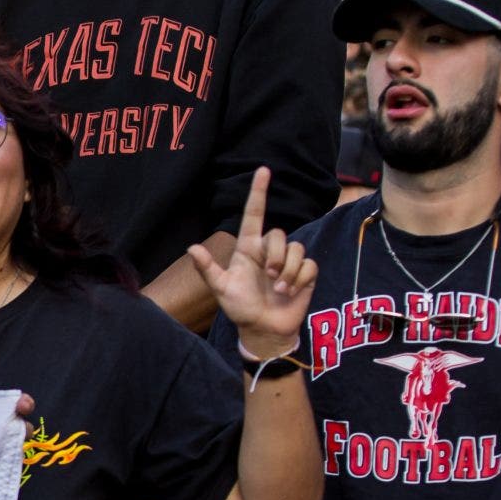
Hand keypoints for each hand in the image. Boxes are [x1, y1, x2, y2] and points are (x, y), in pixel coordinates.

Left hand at [191, 168, 316, 357]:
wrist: (263, 329)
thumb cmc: (240, 308)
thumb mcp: (221, 290)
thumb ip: (208, 269)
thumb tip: (191, 248)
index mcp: (248, 249)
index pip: (254, 215)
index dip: (258, 192)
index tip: (263, 170)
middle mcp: (268, 251)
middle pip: (279, 235)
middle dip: (275, 257)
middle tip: (268, 278)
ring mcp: (287, 261)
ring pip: (296, 249)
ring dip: (287, 272)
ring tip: (278, 289)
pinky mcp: (305, 273)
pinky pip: (309, 264)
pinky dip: (300, 279)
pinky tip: (291, 292)